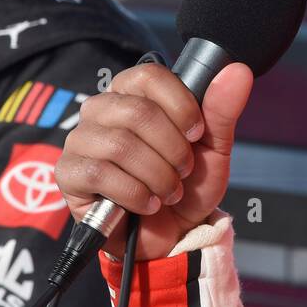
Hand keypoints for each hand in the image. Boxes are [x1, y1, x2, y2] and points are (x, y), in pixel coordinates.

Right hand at [56, 61, 252, 258]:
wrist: (173, 235)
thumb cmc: (188, 185)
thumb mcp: (213, 149)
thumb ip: (222, 110)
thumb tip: (237, 71)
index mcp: (134, 93)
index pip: (149, 75)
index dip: (180, 105)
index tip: (197, 133)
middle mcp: (102, 109)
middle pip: (137, 112)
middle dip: (173, 149)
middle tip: (183, 171)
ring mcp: (81, 140)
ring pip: (120, 144)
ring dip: (157, 175)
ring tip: (168, 192)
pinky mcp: (69, 173)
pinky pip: (100, 173)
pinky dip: (135, 194)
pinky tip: (146, 204)